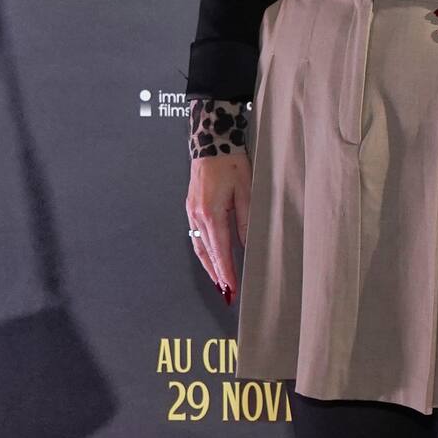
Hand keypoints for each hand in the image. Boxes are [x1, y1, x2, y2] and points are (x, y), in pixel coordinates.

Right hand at [186, 151, 250, 302]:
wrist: (211, 143)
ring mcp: (191, 212)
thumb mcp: (246, 191)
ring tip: (219, 282)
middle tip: (227, 294)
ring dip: (209, 266)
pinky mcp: (191, 208)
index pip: (221, 251)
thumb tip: (246, 244)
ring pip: (199, 247)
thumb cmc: (231, 164)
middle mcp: (198, 216)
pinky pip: (196, 236)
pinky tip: (210, 258)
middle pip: (207, 254)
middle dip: (217, 275)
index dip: (227, 272)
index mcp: (212, 213)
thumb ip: (245, 220)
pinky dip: (203, 252)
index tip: (232, 289)